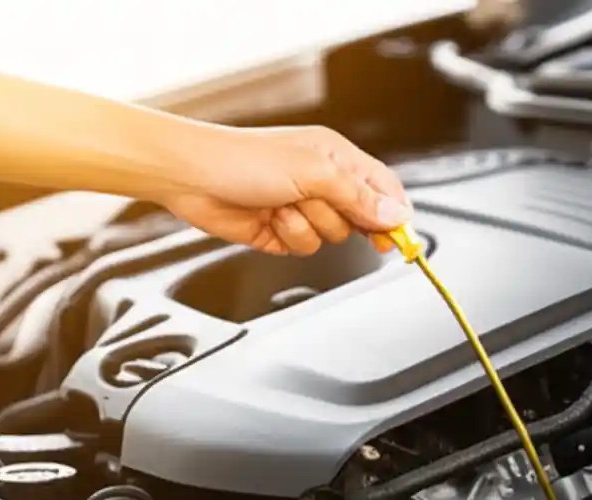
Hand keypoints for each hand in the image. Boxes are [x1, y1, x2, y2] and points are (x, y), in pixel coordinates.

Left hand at [151, 125, 411, 255]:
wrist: (191, 177)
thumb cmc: (244, 159)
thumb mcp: (314, 172)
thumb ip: (359, 196)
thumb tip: (398, 214)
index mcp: (336, 158)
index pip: (382, 187)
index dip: (395, 213)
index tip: (400, 237)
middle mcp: (322, 182)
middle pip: (361, 218)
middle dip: (340, 217)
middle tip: (321, 204)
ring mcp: (302, 208)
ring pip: (333, 237)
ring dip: (309, 226)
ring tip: (285, 205)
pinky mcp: (283, 232)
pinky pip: (305, 248)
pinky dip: (290, 237)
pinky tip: (271, 219)